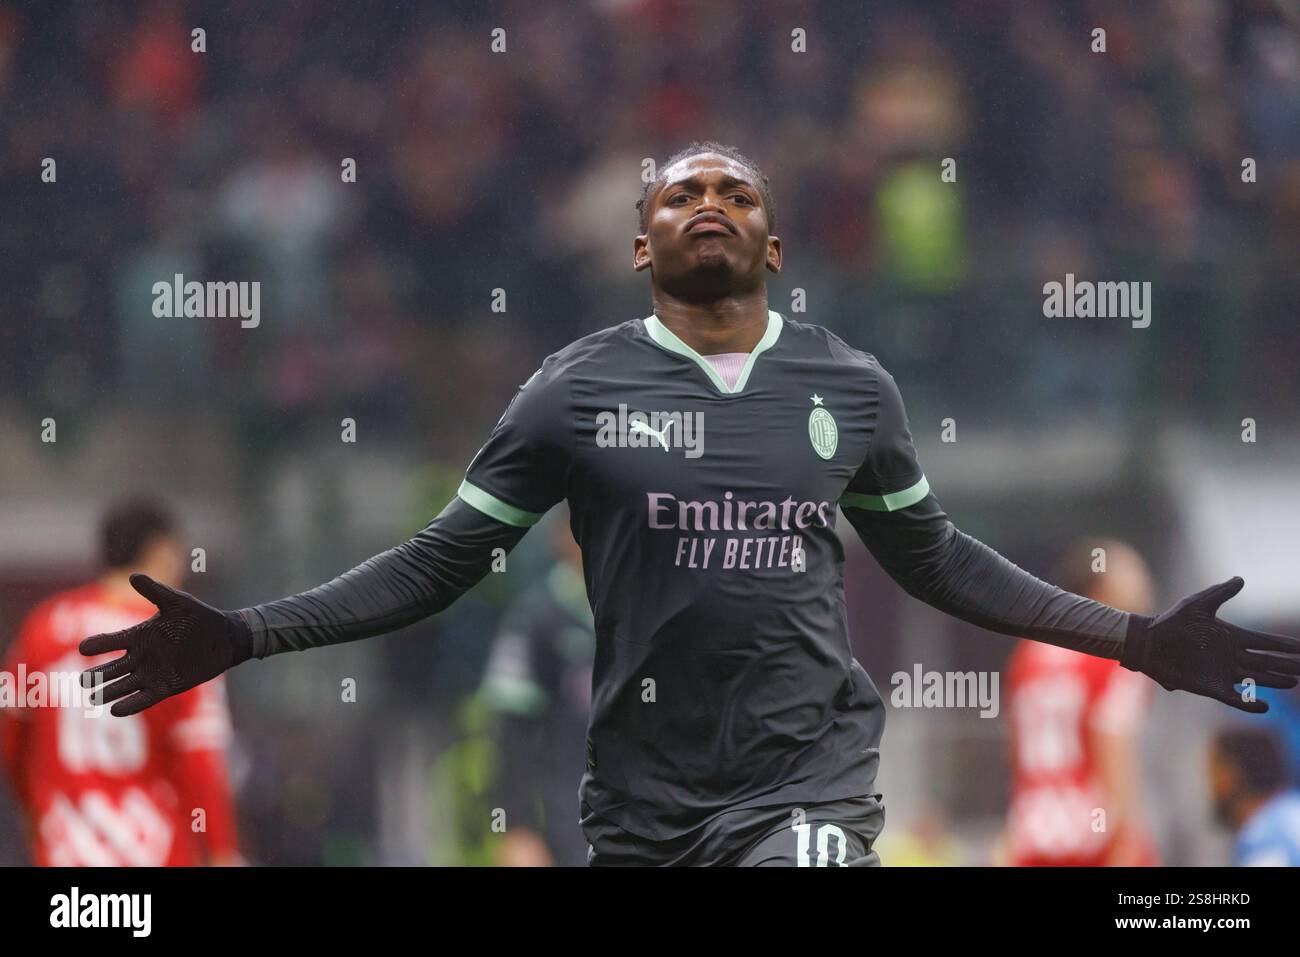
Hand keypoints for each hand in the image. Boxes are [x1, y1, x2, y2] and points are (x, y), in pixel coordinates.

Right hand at [79, 573, 252, 716]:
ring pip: (123, 686)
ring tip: (93, 698)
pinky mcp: (166, 687)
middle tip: (83, 680)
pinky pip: (144, 699)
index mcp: (139, 635)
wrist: (224, 637)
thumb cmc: (199, 616)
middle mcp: (141, 656)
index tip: (84, 648)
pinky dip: (130, 704)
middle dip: (97, 674)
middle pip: (112, 668)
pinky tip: (116, 710)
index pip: (111, 641)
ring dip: (109, 692)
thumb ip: (155, 591)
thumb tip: (132, 576)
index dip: (97, 644)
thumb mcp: (177, 602)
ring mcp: (152, 673)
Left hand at [1121, 577, 1299, 712]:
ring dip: (1274, 681)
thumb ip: (1220, 593)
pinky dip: (1249, 704)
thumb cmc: (1171, 622)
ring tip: (1293, 682)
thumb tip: (1241, 579)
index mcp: (1230, 637)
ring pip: (1256, 679)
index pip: (1263, 642)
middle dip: (1285, 665)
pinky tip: (1264, 706)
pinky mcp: (1210, 687)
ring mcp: (1221, 672)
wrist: (1148, 642)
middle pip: (1264, 662)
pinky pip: (1234, 698)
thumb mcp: (1197, 604)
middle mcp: (1230, 656)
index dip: (1282, 645)